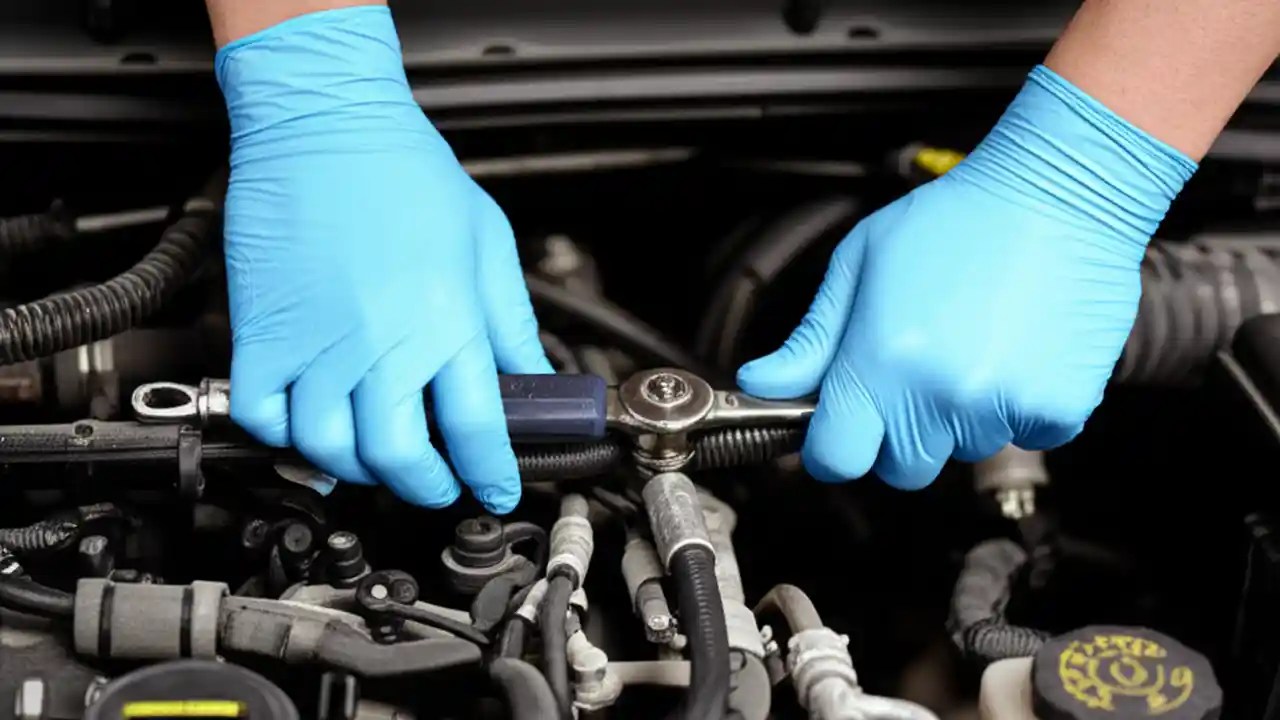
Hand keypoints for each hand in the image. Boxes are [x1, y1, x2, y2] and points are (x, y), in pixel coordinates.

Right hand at [215, 6, 549, 512]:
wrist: (326, 120)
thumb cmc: (406, 170)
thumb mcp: (486, 242)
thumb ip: (510, 321)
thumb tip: (532, 376)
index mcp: (448, 321)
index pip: (477, 429)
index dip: (490, 474)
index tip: (494, 489)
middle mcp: (383, 342)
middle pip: (399, 457)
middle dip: (423, 487)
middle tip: (434, 483)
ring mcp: (317, 342)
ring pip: (328, 449)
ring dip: (356, 468)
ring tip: (376, 456)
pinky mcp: (262, 333)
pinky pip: (264, 415)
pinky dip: (284, 438)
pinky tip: (309, 427)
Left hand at [737, 65, 1196, 488]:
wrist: (1062, 193)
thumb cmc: (960, 218)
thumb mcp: (859, 263)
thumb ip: (812, 339)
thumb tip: (762, 382)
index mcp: (881, 361)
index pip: (837, 458)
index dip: (834, 446)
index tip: (842, 427)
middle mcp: (940, 394)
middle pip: (903, 468)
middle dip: (900, 433)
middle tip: (915, 373)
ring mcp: (1002, 406)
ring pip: (964, 450)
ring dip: (962, 417)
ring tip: (974, 345)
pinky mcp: (1061, 407)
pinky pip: (1027, 437)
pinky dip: (1021, 409)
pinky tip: (1016, 353)